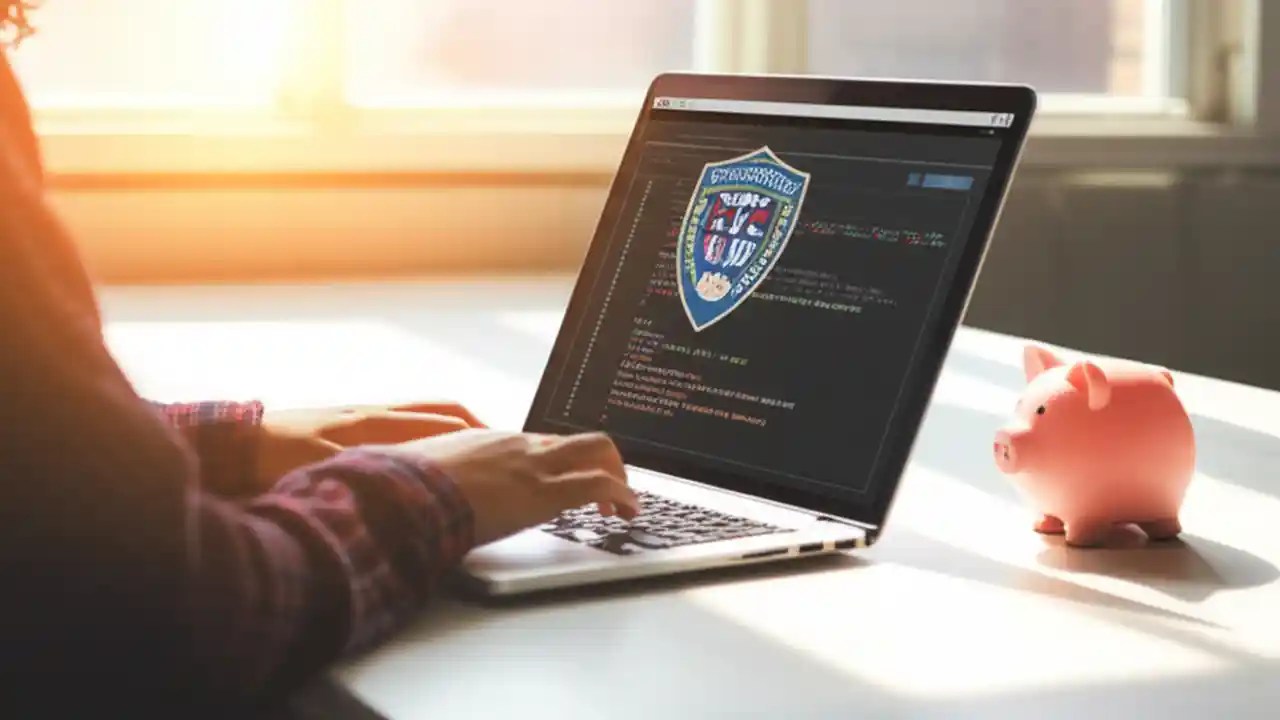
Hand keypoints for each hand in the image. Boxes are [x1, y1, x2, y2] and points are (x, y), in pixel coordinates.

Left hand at [256, 401, 483, 488]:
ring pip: (420, 416)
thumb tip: (417, 472)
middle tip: (503, 446)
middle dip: (477, 427)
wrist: (228, 446)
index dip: (479, 437)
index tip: (505, 450)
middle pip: (440, 413)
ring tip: (475, 447)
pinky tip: (423, 454)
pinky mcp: (342, 425)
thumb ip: (374, 469)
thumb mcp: (326, 469)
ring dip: (452, 428)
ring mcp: (358, 417)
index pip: (444, 424)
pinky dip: (423, 434)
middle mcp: (372, 414)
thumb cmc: (272, 461)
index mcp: (374, 423)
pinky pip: (397, 424)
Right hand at [382, 429, 639, 545]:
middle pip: (580, 440)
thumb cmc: (403, 489)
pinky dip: (622, 495)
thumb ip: (434, 480)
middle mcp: (519, 445)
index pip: (544, 444)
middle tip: (611, 491)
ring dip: (618, 477)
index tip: (567, 482)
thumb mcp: (421, 476)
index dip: (564, 464)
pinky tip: (628, 511)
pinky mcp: (542, 492)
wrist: (401, 494)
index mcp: (492, 443)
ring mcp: (532, 464)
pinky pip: (596, 483)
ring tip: (623, 505)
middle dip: (605, 462)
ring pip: (597, 450)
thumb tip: (414, 493)